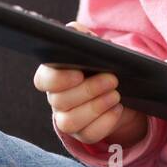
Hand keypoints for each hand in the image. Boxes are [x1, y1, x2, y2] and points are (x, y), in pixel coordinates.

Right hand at [34, 21, 148, 146]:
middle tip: (112, 79)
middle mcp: (56, 99)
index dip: (58, 79)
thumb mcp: (97, 48)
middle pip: (60, 101)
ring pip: (70, 122)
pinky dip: (105, 123)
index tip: (79, 73)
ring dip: (95, 108)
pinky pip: (88, 135)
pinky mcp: (83, 134)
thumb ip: (84, 37)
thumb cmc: (104, 64)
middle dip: (88, 90)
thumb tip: (73, 30)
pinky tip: (118, 109)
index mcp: (54, 75)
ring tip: (116, 95)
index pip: (43, 80)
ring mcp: (67, 119)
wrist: (124, 90)